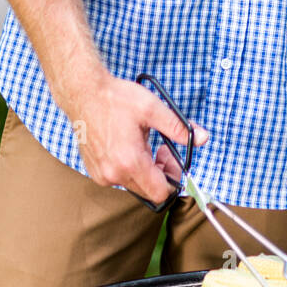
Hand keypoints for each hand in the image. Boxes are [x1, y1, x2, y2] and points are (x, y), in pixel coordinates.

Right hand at [65, 72, 207, 205]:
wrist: (83, 93)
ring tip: (142, 143)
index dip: (173, 179)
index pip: (161, 193)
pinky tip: (128, 146)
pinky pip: (119, 179)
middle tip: (161, 149)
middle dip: (160, 174)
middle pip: (149, 191)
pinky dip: (129, 168)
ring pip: (134, 185)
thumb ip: (179, 127)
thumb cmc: (115, 99)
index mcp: (130, 162)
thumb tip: (203, 138)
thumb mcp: (152, 109)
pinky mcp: (95, 171)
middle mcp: (113, 174)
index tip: (172, 158)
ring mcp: (102, 175)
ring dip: (145, 170)